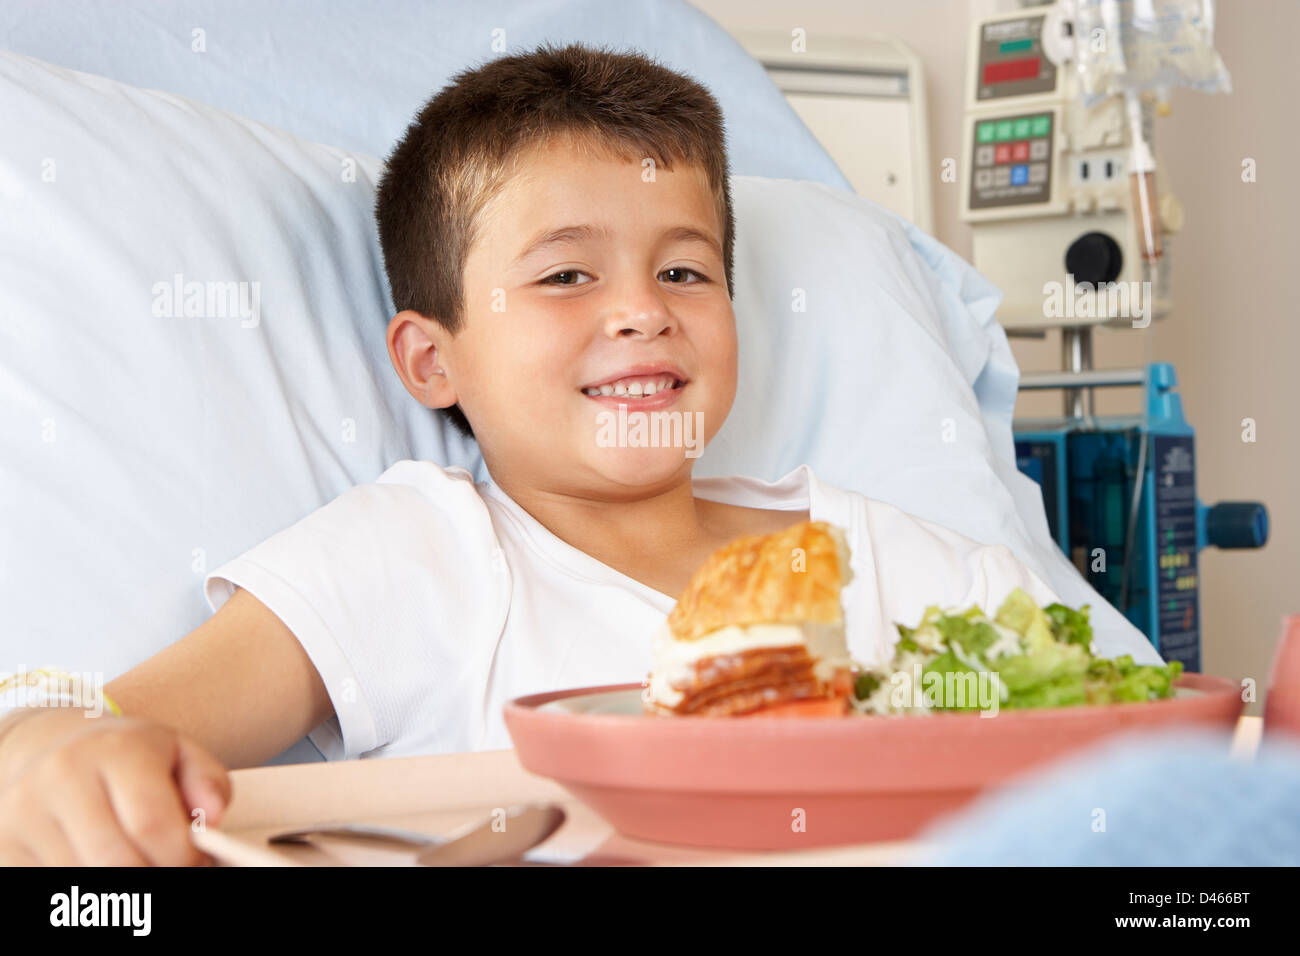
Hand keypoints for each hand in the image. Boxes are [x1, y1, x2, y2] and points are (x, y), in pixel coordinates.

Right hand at [0, 709, 230, 865]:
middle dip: (156, 876)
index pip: (152, 824)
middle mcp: (62, 777)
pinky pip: (56, 883)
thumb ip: (208, 783)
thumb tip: (213, 819)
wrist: (52, 744)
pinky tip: (102, 861)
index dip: (183, 857)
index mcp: (115, 750)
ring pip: (85, 880)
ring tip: (142, 861)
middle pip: (117, 861)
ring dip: (122, 887)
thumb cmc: (127, 754)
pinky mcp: (7, 844)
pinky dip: (88, 888)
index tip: (198, 863)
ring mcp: (25, 812)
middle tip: (172, 868)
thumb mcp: (178, 752)